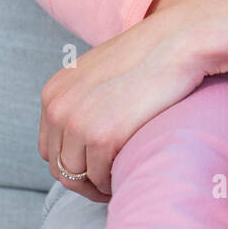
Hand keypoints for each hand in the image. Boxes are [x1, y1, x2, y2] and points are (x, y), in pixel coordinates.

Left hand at [37, 0, 227, 201]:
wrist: (178, 42)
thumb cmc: (149, 57)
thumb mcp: (99, 73)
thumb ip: (83, 99)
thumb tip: (86, 130)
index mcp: (54, 93)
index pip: (49, 148)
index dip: (72, 163)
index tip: (96, 168)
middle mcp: (58, 108)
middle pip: (58, 167)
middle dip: (82, 180)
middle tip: (109, 183)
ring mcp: (78, 123)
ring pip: (75, 178)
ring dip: (96, 186)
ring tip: (119, 182)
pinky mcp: (103, 137)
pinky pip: (99, 178)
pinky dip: (112, 185)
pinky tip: (128, 176)